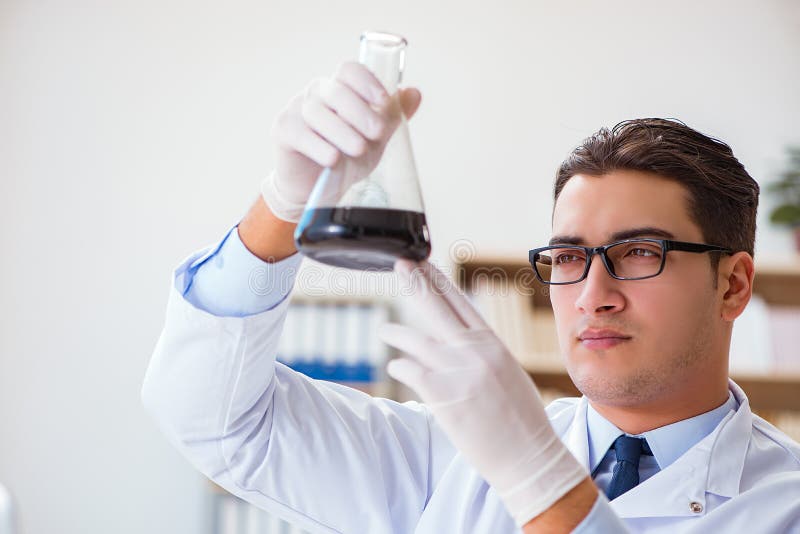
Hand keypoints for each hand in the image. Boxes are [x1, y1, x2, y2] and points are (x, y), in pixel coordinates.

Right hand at [263, 62, 421, 221]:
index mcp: (339, 89)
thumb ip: (393, 117)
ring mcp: (296, 110)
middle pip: (336, 90)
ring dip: (341, 131)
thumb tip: (415, 93)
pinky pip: (300, 133)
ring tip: (358, 150)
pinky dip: (318, 146)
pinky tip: (332, 159)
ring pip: (317, 112)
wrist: (316, 188)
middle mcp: (316, 94)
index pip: (349, 71)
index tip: (383, 100)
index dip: (367, 81)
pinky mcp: (283, 130)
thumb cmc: (345, 157)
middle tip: (377, 133)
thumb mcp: (375, 138)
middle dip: (360, 112)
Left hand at [378, 260, 588, 525]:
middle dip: (417, 282)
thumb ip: (483, 354)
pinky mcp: (441, 392)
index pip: (461, 302)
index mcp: (494, 344)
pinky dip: (400, 366)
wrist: (528, 458)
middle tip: (400, 263)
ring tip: (384, 328)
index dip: (441, 281)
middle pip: (438, 307)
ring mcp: (456, 370)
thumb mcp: (509, 374)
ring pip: (416, 338)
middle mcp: (474, 351)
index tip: (426, 264)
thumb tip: (460, 341)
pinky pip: (409, 369)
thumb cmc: (522, 422)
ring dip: (397, 332)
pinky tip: (396, 366)